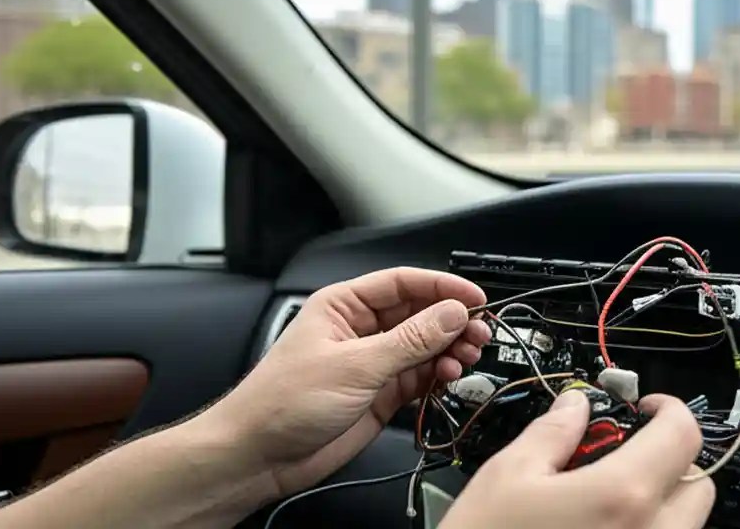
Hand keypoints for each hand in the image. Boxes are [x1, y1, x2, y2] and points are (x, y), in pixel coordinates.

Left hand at [198, 267, 491, 497]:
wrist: (260, 456)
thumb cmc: (282, 402)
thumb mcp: (354, 364)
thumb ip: (410, 340)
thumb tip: (452, 314)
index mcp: (344, 305)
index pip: (402, 283)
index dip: (442, 286)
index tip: (475, 296)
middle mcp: (361, 329)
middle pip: (419, 313)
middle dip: (452, 321)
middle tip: (479, 332)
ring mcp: (372, 362)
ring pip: (424, 346)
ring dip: (448, 349)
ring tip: (465, 357)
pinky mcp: (380, 394)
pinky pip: (419, 376)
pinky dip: (438, 376)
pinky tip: (448, 377)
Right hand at [440, 391, 715, 528]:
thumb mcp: (508, 476)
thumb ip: (553, 434)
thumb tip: (576, 406)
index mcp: (624, 496)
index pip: (684, 435)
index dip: (670, 411)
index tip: (646, 409)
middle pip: (698, 486)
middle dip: (669, 462)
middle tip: (623, 458)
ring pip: (685, 527)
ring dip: (660, 505)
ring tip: (605, 505)